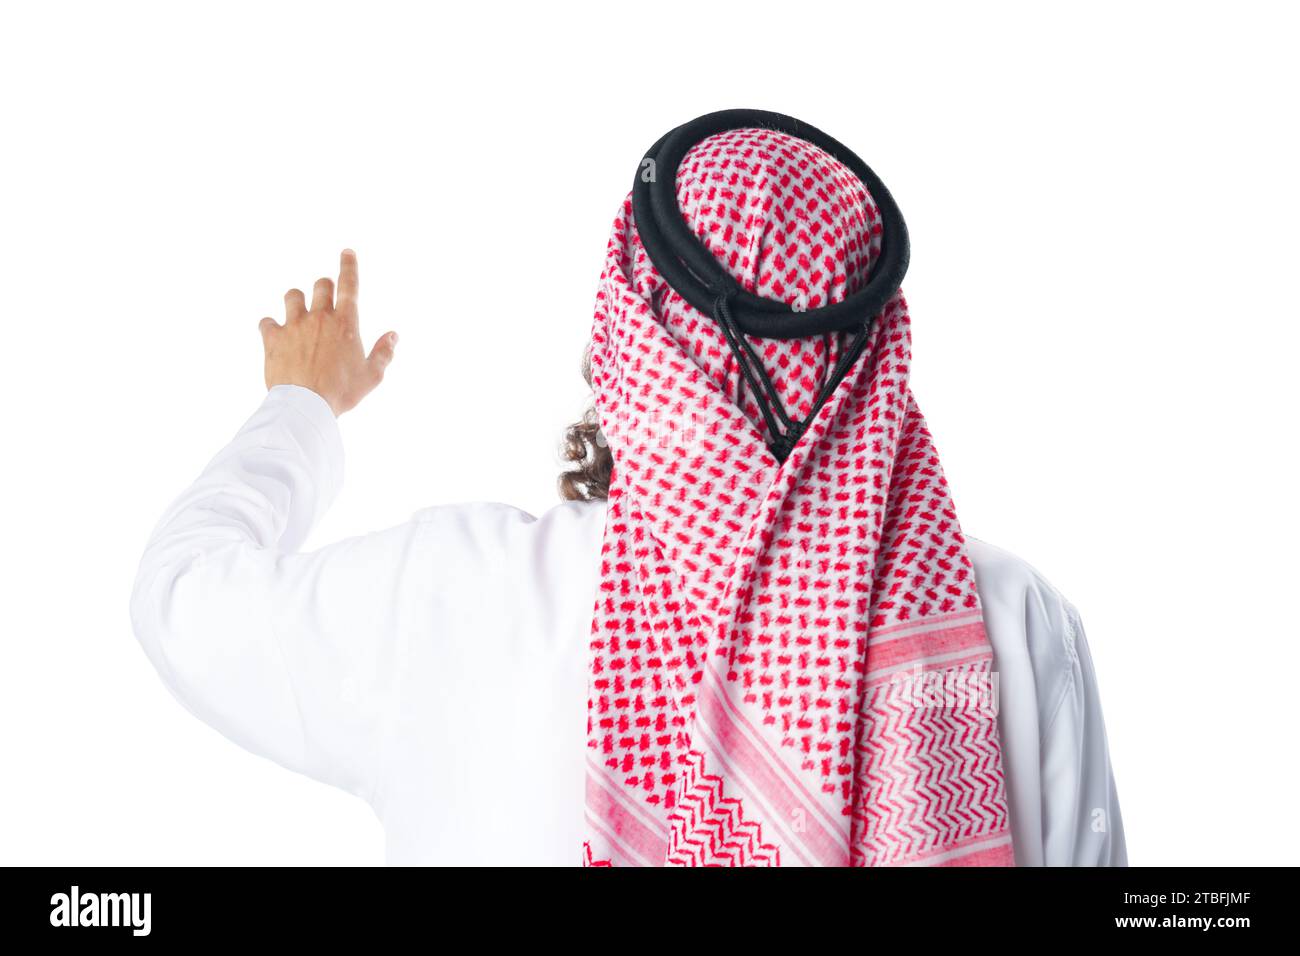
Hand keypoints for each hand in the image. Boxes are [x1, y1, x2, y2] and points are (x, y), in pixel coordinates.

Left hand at [259, 249, 396, 415]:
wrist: (305, 405)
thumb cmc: (341, 392)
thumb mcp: (371, 376)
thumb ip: (384, 353)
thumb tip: (393, 336)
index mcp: (346, 324)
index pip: (349, 285)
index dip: (349, 265)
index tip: (347, 252)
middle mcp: (320, 317)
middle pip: (320, 284)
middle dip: (324, 285)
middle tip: (325, 293)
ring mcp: (294, 325)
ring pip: (292, 296)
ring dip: (296, 299)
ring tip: (298, 310)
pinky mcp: (273, 337)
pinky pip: (267, 321)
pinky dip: (270, 325)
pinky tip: (274, 333)